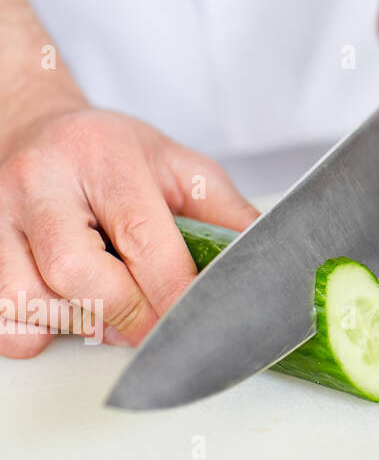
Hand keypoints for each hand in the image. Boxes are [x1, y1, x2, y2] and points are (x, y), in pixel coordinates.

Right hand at [0, 105, 258, 357]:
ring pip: (32, 300)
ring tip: (112, 309)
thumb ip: (226, 213)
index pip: (142, 236)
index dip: (175, 292)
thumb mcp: (180, 167)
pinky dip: (35, 330)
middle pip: (79, 274)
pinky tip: (65, 309)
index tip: (201, 322)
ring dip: (82, 323)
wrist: (41, 130)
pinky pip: (1, 315)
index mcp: (104, 155)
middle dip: (127, 314)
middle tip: (155, 326)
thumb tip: (270, 257)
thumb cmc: (115, 155)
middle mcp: (41, 182)